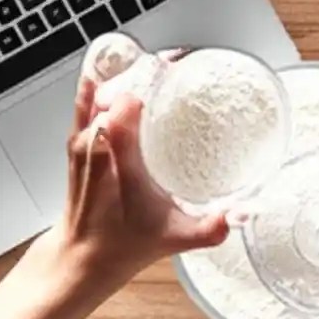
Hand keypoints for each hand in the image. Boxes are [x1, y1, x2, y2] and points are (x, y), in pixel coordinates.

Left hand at [47, 77, 228, 294]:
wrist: (82, 257)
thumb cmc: (121, 244)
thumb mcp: (173, 238)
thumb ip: (211, 228)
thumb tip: (242, 215)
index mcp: (116, 156)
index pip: (128, 100)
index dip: (153, 77)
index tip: (177, 65)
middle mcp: (94, 141)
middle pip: (115, 86)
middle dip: (145, 70)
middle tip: (175, 61)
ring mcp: (81, 138)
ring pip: (98, 88)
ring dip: (124, 72)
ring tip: (154, 63)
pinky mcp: (77, 140)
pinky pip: (85, 99)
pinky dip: (102, 81)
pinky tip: (120, 70)